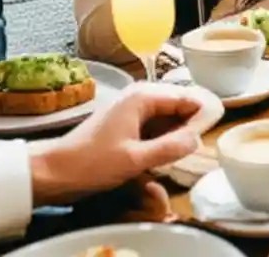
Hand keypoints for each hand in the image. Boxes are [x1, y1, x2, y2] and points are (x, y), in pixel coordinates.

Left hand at [29, 82, 203, 205]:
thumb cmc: (92, 164)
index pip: (187, 98)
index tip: (215, 133)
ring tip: (180, 155)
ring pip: (166, 118)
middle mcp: (138, 96)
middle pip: (178, 106)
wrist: (54, 172)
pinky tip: (163, 156)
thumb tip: (198, 139)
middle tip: (196, 150)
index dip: (203, 115)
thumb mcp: (135, 160)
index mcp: (143, 97)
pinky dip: (161, 139)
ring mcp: (130, 109)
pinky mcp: (124, 124)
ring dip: (175, 134)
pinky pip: (154, 126)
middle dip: (189, 126)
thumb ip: (170, 148)